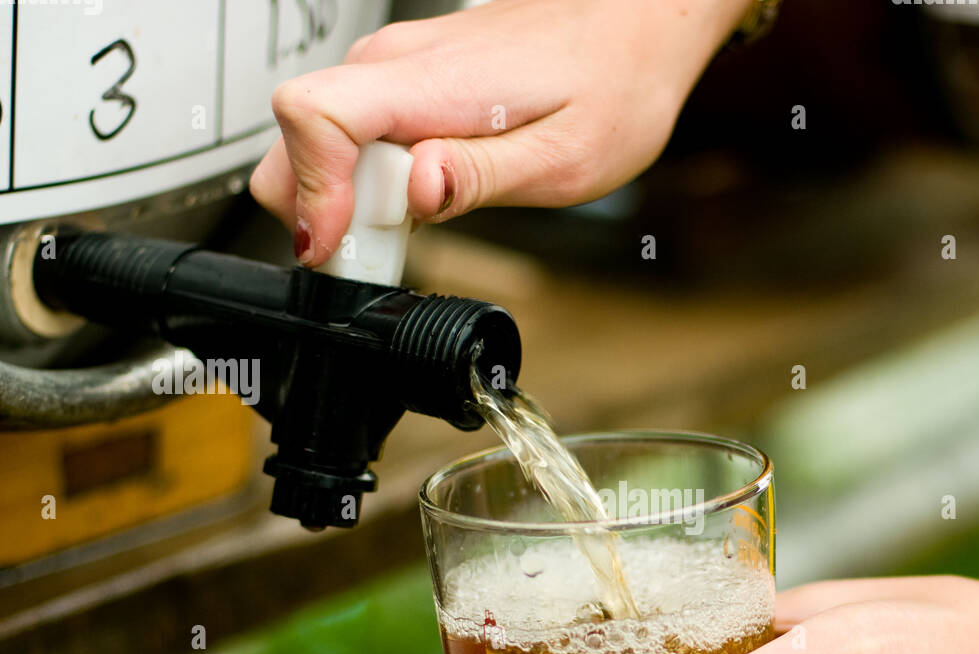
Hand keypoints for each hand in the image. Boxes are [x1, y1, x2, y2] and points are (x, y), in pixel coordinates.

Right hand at [250, 0, 749, 264]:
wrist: (633, 26)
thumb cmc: (611, 86)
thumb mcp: (564, 159)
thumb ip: (481, 178)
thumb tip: (416, 190)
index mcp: (427, 84)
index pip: (312, 116)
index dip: (310, 192)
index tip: (337, 247)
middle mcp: (394, 66)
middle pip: (294, 139)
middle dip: (321, 210)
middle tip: (386, 250)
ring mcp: (394, 69)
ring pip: (314, 140)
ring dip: (345, 200)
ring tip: (409, 228)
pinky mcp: (403, 81)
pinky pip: (348, 135)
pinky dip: (364, 182)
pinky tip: (416, 200)